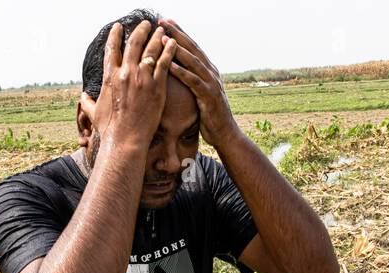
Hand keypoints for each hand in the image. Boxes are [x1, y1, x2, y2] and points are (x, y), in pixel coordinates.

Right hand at [92, 20, 177, 150]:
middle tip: (145, 23)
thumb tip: (81, 98)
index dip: (115, 35)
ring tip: (161, 30)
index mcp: (110, 77)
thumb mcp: (94, 114)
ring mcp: (142, 79)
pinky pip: (164, 64)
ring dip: (156, 37)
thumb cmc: (109, 129)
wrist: (126, 139)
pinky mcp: (157, 87)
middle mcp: (126, 73)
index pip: (112, 49)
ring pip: (151, 50)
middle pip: (133, 43)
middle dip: (140, 30)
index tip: (118, 26)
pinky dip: (169, 51)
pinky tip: (174, 43)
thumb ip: (87, 103)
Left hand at [159, 19, 238, 146]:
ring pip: (193, 61)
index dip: (180, 33)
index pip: (193, 47)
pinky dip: (181, 71)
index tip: (167, 22)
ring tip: (163, 37)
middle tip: (163, 21)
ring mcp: (212, 84)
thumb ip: (193, 81)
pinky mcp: (209, 96)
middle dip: (177, 34)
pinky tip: (169, 64)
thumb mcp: (200, 94)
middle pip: (193, 48)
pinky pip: (193, 81)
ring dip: (178, 48)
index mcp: (209, 71)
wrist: (225, 134)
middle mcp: (212, 73)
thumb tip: (179, 73)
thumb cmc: (209, 117)